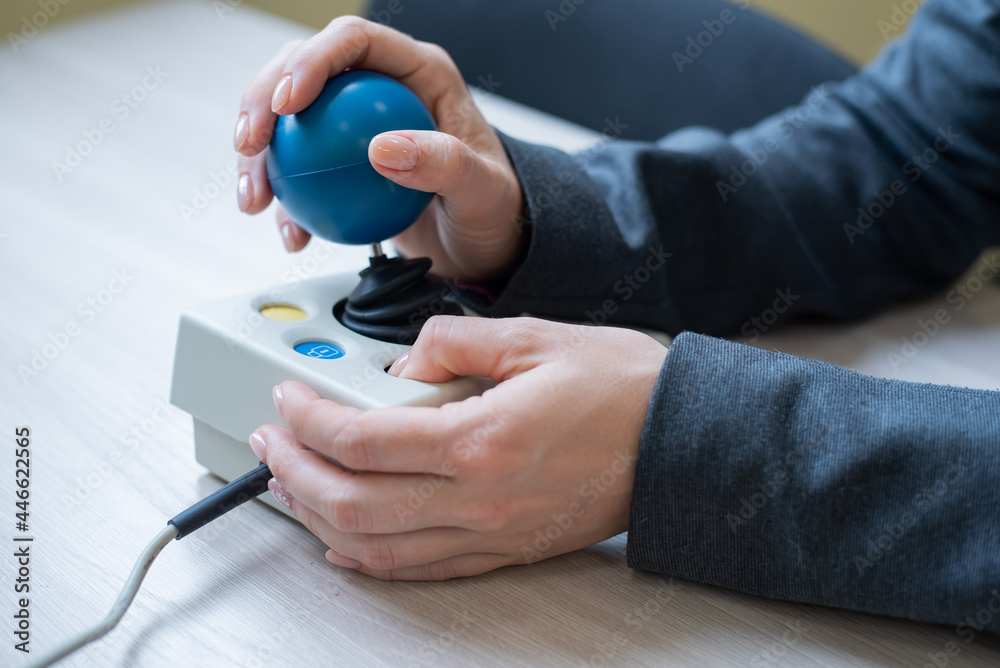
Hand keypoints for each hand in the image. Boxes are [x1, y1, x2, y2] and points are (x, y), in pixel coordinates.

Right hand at [234, 17, 524, 281]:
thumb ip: (444, 164)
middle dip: (262, 102)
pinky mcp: (341, 165)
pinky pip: (300, 173)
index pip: (354, 42)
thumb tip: (383, 149)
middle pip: (303, 70)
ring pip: (289, 122)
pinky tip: (287, 233)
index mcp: (418, 71)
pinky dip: (286, 201)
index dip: (311, 62)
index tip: (286, 105)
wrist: (486, 245)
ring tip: (254, 201)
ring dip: (260, 158)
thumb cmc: (495, 207)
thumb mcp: (483, 189)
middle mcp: (380, 89)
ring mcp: (355, 127)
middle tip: (249, 148)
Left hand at [249, 316, 667, 579]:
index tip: (288, 399)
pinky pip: (418, 567)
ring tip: (289, 484)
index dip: (310, 419)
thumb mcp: (534, 337)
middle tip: (269, 442)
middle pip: (354, 502)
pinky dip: (367, 557)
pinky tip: (341, 540)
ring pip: (376, 545)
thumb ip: (455, 342)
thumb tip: (404, 361)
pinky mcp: (503, 550)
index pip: (365, 439)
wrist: (679, 443)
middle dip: (294, 472)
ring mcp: (491, 533)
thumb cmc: (621, 388)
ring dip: (318, 516)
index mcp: (484, 439)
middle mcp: (480, 498)